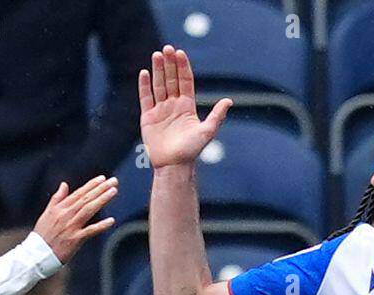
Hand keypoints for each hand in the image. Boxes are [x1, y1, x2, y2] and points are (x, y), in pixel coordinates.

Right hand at [33, 175, 118, 263]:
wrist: (37, 254)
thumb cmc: (42, 235)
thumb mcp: (47, 213)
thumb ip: (57, 198)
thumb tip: (64, 184)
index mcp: (60, 208)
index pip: (79, 193)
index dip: (91, 185)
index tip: (102, 178)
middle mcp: (66, 215)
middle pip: (86, 199)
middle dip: (101, 189)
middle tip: (113, 181)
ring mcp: (71, 227)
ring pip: (89, 210)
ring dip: (102, 200)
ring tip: (113, 191)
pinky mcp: (75, 240)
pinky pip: (90, 231)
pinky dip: (101, 226)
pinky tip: (111, 220)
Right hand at [138, 45, 231, 168]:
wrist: (173, 165)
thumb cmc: (191, 151)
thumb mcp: (207, 131)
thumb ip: (217, 115)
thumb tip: (229, 101)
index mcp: (187, 107)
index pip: (185, 81)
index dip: (182, 67)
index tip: (180, 53)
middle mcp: (173, 106)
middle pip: (171, 80)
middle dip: (169, 64)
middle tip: (167, 48)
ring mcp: (160, 111)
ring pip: (158, 85)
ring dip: (157, 70)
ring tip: (156, 55)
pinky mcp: (148, 118)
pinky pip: (145, 98)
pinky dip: (144, 86)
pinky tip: (144, 73)